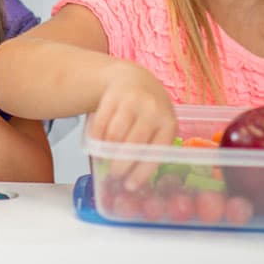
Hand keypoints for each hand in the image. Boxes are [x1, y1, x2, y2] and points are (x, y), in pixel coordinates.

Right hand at [87, 60, 176, 188]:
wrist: (134, 78)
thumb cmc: (148, 110)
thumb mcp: (159, 125)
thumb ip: (152, 146)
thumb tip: (137, 179)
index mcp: (168, 123)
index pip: (154, 153)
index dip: (141, 172)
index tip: (130, 186)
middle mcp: (152, 111)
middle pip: (133, 145)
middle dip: (121, 165)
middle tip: (114, 174)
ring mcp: (132, 102)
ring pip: (114, 135)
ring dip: (106, 152)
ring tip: (104, 160)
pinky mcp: (113, 96)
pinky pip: (100, 123)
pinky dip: (96, 138)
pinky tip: (95, 145)